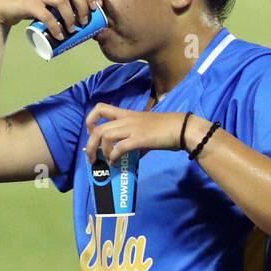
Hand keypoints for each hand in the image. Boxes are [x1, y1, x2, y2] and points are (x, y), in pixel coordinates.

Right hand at [0, 0, 100, 39]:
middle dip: (84, 6)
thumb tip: (87, 12)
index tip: (96, 7)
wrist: (4, 6)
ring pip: (61, 1)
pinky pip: (46, 15)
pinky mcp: (29, 4)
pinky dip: (55, 26)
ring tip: (73, 30)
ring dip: (71, 17)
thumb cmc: (30, 5)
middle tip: (86, 22)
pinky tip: (60, 35)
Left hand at [84, 106, 198, 164]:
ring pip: (104, 136)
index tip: (92, 133)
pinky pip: (119, 147)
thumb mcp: (144, 130)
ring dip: (101, 151)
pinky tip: (115, 162)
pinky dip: (113, 156)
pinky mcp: (139, 139)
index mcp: (126, 114)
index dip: (90, 120)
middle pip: (97, 128)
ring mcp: (132, 128)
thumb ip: (131, 139)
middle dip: (90, 144)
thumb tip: (124, 154)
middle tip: (91, 156)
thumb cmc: (165, 129)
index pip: (100, 108)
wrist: (180, 128)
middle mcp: (126, 119)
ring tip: (106, 160)